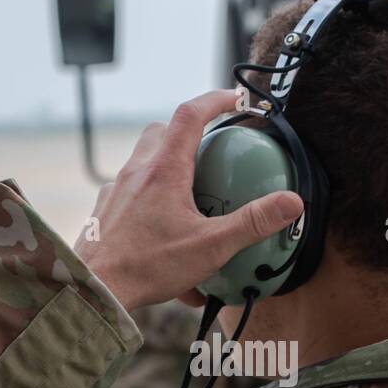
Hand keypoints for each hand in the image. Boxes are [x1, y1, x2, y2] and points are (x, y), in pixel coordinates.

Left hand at [74, 89, 304, 311]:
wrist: (96, 289)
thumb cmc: (148, 267)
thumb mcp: (212, 246)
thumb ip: (252, 223)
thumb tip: (291, 202)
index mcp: (164, 170)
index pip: (191, 114)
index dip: (215, 99)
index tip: (233, 98)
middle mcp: (137, 172)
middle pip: (161, 131)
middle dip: (186, 130)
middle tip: (208, 147)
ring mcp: (117, 190)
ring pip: (143, 160)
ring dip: (166, 163)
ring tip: (187, 191)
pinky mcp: (105, 212)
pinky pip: (130, 193)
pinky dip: (149, 198)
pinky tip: (160, 227)